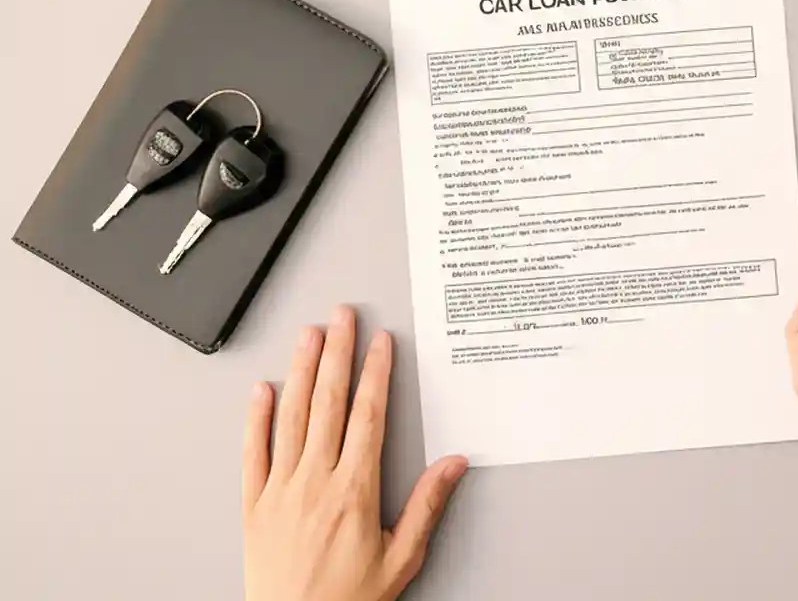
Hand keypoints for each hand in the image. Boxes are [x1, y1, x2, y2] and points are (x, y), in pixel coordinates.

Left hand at [242, 306, 468, 600]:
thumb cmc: (347, 600)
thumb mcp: (401, 557)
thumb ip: (426, 505)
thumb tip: (453, 465)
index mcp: (354, 491)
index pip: (368, 416)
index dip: (376, 374)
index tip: (381, 344)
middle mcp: (314, 481)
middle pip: (329, 403)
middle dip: (339, 353)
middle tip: (343, 317)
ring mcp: (280, 489)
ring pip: (291, 416)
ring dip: (301, 370)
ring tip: (308, 335)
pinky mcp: (253, 504)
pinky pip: (253, 451)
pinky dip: (256, 417)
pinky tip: (262, 389)